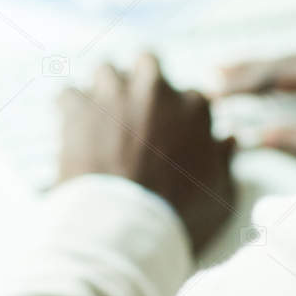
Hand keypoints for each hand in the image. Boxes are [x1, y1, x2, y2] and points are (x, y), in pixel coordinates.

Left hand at [58, 54, 236, 250]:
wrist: (125, 230)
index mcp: (193, 106)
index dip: (179, 118)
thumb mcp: (221, 196)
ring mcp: (113, 94)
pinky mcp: (77, 108)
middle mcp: (154, 89)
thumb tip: (228, 141)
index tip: (170, 138)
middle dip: (141, 84)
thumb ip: (225, 162)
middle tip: (135, 115)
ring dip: (104, 90)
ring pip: (105, 70)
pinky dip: (69, 110)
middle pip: (147, 65)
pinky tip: (72, 130)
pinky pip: (67, 95)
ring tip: (102, 118)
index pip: (189, 97)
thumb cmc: (178, 218)